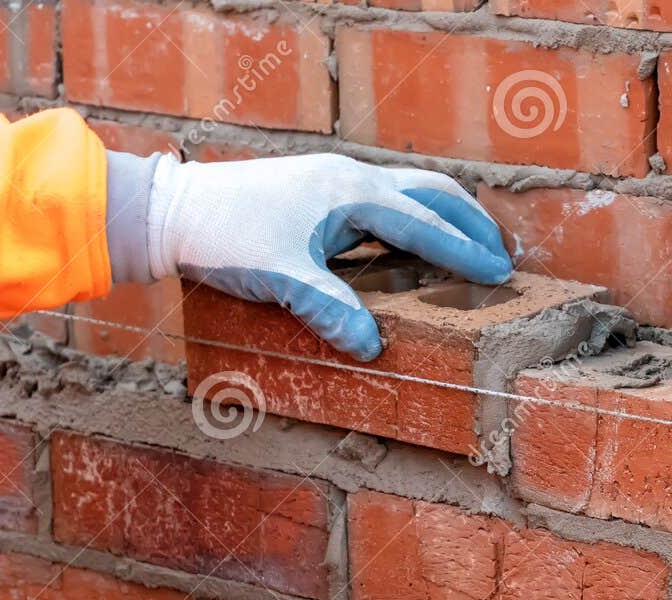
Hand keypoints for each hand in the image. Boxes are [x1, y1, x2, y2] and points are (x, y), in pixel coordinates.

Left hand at [145, 154, 512, 360]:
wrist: (170, 210)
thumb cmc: (223, 238)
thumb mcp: (282, 279)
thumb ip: (332, 311)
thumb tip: (374, 348)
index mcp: (351, 194)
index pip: (425, 225)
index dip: (464, 252)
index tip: (499, 274)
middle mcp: (349, 179)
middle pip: (430, 193)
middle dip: (470, 223)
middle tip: (500, 254)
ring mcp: (332, 181)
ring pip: (408, 191)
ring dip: (443, 217)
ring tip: (468, 247)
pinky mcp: (317, 192)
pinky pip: (383, 201)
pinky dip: (412, 220)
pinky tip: (409, 246)